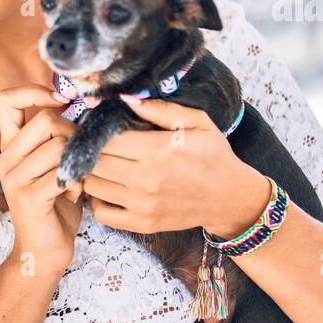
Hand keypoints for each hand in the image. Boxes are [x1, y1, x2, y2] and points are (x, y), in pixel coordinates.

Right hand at [0, 86, 83, 274]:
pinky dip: (78, 183)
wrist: (44, 250)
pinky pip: (63, 173)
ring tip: (76, 181)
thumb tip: (79, 104)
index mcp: (9, 147)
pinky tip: (75, 195)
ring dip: (78, 162)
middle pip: (45, 120)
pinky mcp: (28, 197)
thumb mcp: (53, 165)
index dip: (35, 92)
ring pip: (58, 146)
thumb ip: (57, 137)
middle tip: (79, 155)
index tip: (61, 102)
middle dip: (73, 133)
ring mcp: (14, 178)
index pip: (7, 100)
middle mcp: (6, 159)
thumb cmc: (56, 205)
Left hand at [80, 95, 268, 235]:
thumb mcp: (197, 122)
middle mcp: (146, 179)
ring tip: (104, 164)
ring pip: (93, 185)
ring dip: (92, 173)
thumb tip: (125, 99)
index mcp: (157, 150)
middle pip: (94, 161)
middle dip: (92, 150)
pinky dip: (98, 201)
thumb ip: (159, 109)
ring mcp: (142, 204)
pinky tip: (110, 189)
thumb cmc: (213, 155)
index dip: (99, 130)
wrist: (230, 197)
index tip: (102, 128)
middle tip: (97, 145)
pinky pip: (101, 214)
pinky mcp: (142, 224)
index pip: (107, 138)